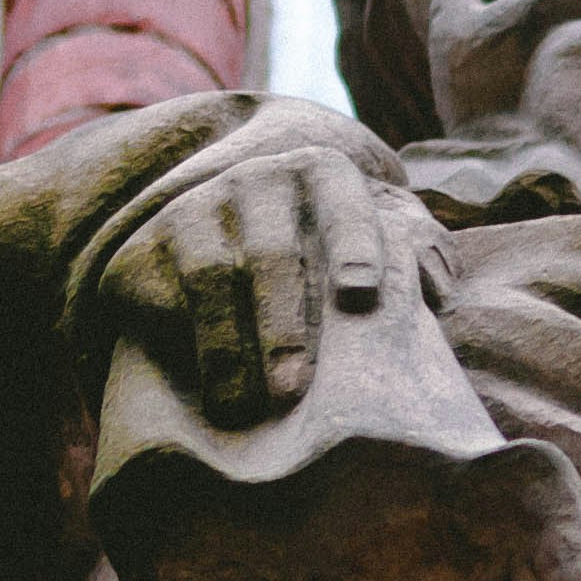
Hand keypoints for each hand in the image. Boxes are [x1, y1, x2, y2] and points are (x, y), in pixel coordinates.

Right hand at [87, 106, 453, 429]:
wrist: (218, 235)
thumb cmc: (322, 249)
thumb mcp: (370, 240)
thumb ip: (412, 255)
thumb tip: (438, 288)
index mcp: (323, 172)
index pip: (344, 203)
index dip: (356, 247)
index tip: (360, 298)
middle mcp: (257, 179)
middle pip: (273, 251)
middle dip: (284, 323)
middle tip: (294, 389)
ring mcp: (195, 208)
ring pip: (212, 275)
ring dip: (229, 346)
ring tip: (244, 408)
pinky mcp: (142, 249)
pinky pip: (161, 295)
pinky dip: (182, 342)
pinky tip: (199, 387)